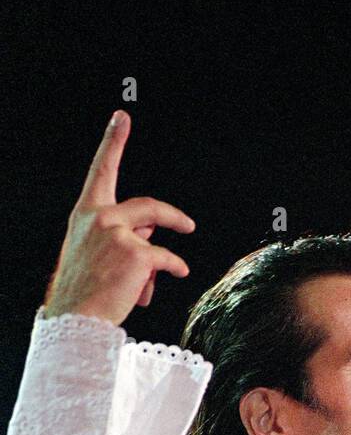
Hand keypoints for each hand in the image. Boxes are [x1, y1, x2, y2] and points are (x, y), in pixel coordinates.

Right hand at [43, 110, 195, 325]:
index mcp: (85, 214)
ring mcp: (119, 233)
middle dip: (171, 216)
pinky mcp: (136, 254)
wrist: (77, 317)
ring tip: (176, 267)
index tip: (121, 117)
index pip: (102, 171)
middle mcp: (100, 217)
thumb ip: (119, 235)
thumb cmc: (85, 291)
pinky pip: (165, 258)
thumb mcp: (94, 253)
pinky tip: (179, 272)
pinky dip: (174, 266)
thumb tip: (150, 232)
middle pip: (147, 207)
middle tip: (188, 225)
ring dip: (168, 251)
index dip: (114, 142)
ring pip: (156, 233)